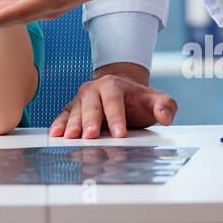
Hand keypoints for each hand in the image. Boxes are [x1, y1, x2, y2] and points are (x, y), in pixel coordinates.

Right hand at [51, 63, 177, 138]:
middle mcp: (93, 89)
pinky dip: (59, 124)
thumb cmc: (137, 99)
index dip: (117, 117)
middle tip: (90, 136)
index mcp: (113, 85)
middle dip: (90, 121)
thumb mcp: (155, 99)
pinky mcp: (72, 108)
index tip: (120, 133)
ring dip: (72, 124)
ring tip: (70, 137)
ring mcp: (80, 98)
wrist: (120, 89)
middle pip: (91, 105)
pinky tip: (55, 134)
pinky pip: (64, 115)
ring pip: (75, 110)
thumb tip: (166, 117)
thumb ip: (166, 106)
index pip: (114, 101)